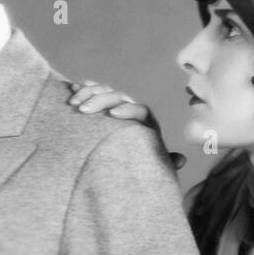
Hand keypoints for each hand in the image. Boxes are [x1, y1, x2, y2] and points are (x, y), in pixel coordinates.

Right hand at [67, 81, 184, 170]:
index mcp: (145, 123)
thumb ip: (164, 161)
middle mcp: (131, 110)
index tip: (112, 116)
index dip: (128, 110)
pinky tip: (72, 88)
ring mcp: (114, 105)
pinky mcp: (100, 104)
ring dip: (88, 93)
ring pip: (105, 90)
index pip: (141, 110)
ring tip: (73, 104)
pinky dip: (83, 88)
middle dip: (100, 100)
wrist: (118, 162)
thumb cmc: (134, 165)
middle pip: (119, 97)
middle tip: (82, 111)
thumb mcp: (149, 166)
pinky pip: (92, 90)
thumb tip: (181, 159)